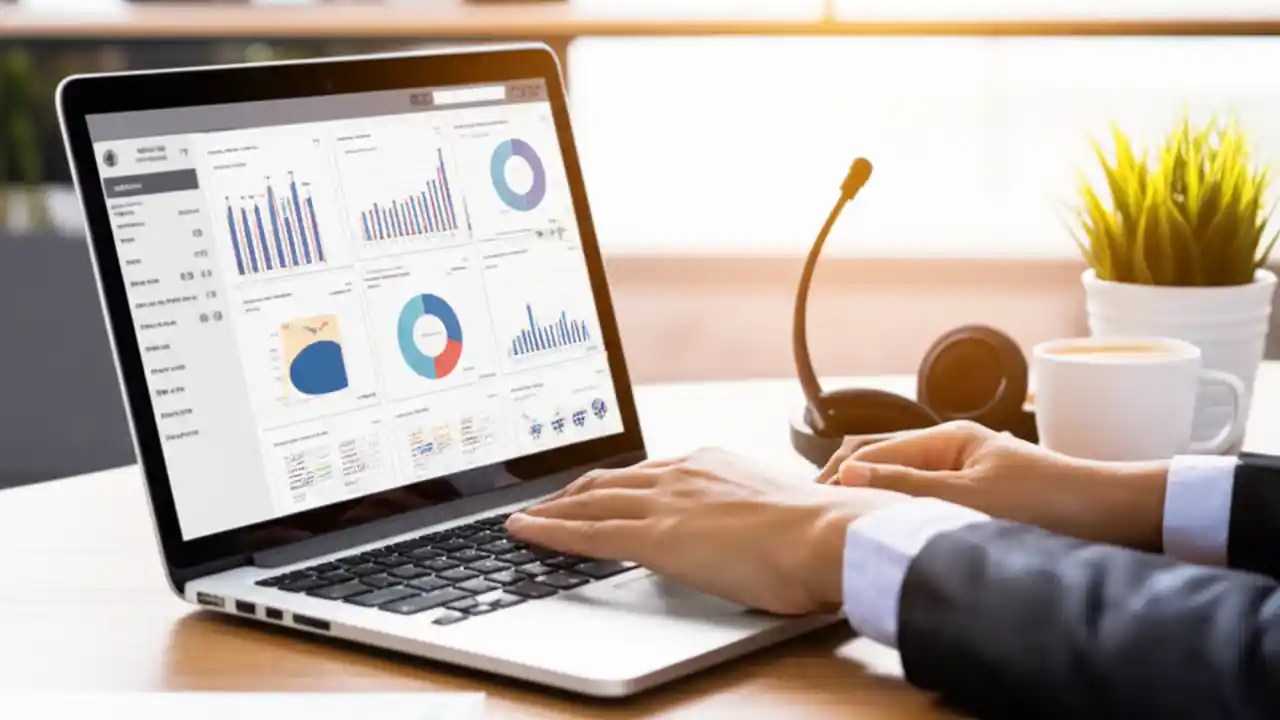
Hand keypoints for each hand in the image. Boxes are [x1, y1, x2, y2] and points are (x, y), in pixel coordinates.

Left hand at [506, 448, 909, 614]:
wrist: (827, 536)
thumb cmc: (819, 535)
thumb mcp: (778, 512)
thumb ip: (751, 515)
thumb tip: (753, 533)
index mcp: (711, 464)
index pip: (647, 472)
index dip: (614, 482)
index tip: (597, 487)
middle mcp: (682, 473)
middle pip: (609, 480)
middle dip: (572, 491)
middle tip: (546, 501)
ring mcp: (665, 502)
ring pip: (589, 502)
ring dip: (552, 509)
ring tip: (526, 517)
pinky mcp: (654, 537)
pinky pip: (587, 532)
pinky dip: (550, 531)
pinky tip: (524, 532)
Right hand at [824, 421, 1169, 550]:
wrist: (1112, 516)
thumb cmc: (1048, 502)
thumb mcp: (967, 498)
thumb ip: (905, 486)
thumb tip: (849, 475)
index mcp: (947, 437)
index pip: (872, 451)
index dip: (838, 476)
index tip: (811, 504)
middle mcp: (954, 448)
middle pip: (884, 461)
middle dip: (850, 483)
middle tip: (818, 514)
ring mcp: (968, 472)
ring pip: (904, 482)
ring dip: (875, 499)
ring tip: (846, 526)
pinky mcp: (982, 498)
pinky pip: (927, 499)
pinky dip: (902, 512)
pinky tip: (894, 534)